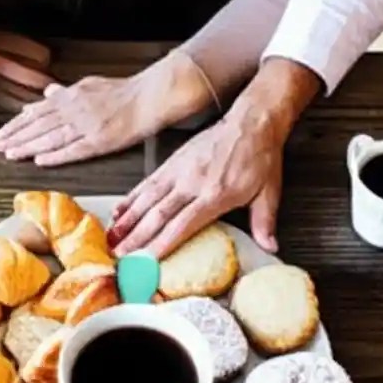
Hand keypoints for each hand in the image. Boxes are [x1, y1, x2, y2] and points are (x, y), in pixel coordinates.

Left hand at [0, 52, 213, 166]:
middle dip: (17, 136)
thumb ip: (66, 91)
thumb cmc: (122, 91)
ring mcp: (86, 126)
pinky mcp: (100, 141)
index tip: (3, 132)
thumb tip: (47, 92)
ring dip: (28, 147)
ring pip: (51, 138)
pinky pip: (74, 150)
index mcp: (71, 97)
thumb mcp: (90, 84)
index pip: (38, 111)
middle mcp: (74, 110)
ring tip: (11, 154)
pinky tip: (40, 161)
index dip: (18, 123)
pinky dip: (56, 156)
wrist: (149, 96)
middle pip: (39, 125)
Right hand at [108, 58, 322, 256]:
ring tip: (112, 238)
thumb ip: (264, 222)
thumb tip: (270, 248)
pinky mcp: (172, 162)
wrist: (252, 122)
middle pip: (158, 215)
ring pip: (147, 199)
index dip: (160, 244)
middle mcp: (192, 184)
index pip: (181, 226)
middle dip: (136, 238)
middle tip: (119, 255)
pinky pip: (147, 183)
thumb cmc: (260, 157)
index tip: (145, 261)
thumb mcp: (269, 192)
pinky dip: (131, 198)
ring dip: (128, 220)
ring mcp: (179, 172)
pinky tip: (119, 211)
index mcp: (215, 195)